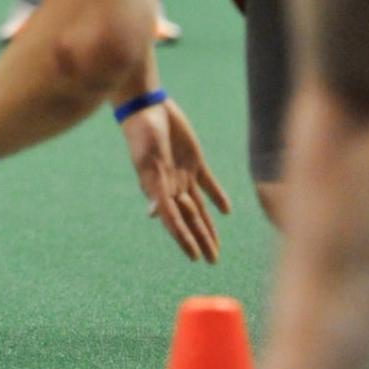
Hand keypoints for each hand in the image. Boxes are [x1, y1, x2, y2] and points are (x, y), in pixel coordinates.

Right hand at [121, 98, 229, 262]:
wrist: (147, 107)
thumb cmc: (143, 134)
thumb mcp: (147, 161)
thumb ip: (152, 187)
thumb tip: (153, 214)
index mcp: (159, 190)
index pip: (175, 222)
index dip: (184, 240)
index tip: (194, 258)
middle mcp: (172, 187)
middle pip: (190, 219)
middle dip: (201, 240)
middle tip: (213, 261)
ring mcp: (183, 174)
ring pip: (199, 208)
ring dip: (208, 227)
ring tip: (216, 247)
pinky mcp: (194, 160)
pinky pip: (207, 183)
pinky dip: (216, 197)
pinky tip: (226, 211)